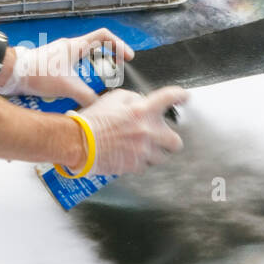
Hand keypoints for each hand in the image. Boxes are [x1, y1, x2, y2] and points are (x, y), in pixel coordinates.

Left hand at [0, 29, 134, 104]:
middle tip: (118, 67)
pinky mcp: (54, 63)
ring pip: (86, 55)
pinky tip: (82, 85)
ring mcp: (61, 54)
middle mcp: (69, 47)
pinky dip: (84, 71)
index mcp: (76, 46)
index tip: (127, 57)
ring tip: (103, 77)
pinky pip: (75, 63)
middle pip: (97, 45)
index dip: (119, 45)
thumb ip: (86, 97)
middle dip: (110, 55)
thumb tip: (100, 108)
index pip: (104, 36)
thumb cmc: (37, 73)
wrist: (13, 73)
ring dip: (96, 64)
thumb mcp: (67, 87)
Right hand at [73, 86, 188, 175]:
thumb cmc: (93, 120)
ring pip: (161, 158)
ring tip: (140, 149)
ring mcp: (143, 151)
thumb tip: (142, 102)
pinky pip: (144, 167)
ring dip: (153, 153)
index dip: (180, 96)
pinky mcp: (135, 165)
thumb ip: (133, 99)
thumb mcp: (112, 98)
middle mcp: (148, 131)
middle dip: (171, 141)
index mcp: (143, 110)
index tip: (185, 98)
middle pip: (176, 141)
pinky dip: (139, 162)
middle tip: (163, 139)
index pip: (169, 97)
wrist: (79, 142)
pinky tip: (128, 156)